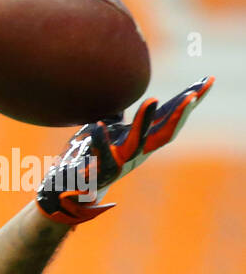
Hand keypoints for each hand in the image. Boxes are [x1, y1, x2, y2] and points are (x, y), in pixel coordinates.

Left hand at [35, 76, 213, 224]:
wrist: (66, 192)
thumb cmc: (86, 158)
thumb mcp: (105, 133)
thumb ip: (115, 118)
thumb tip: (121, 102)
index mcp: (141, 141)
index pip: (168, 118)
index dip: (187, 101)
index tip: (207, 81)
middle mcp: (136, 153)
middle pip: (165, 132)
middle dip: (180, 114)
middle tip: (194, 94)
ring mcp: (119, 164)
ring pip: (138, 143)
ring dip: (145, 121)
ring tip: (152, 100)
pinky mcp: (99, 173)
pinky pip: (102, 155)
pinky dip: (100, 140)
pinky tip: (98, 124)